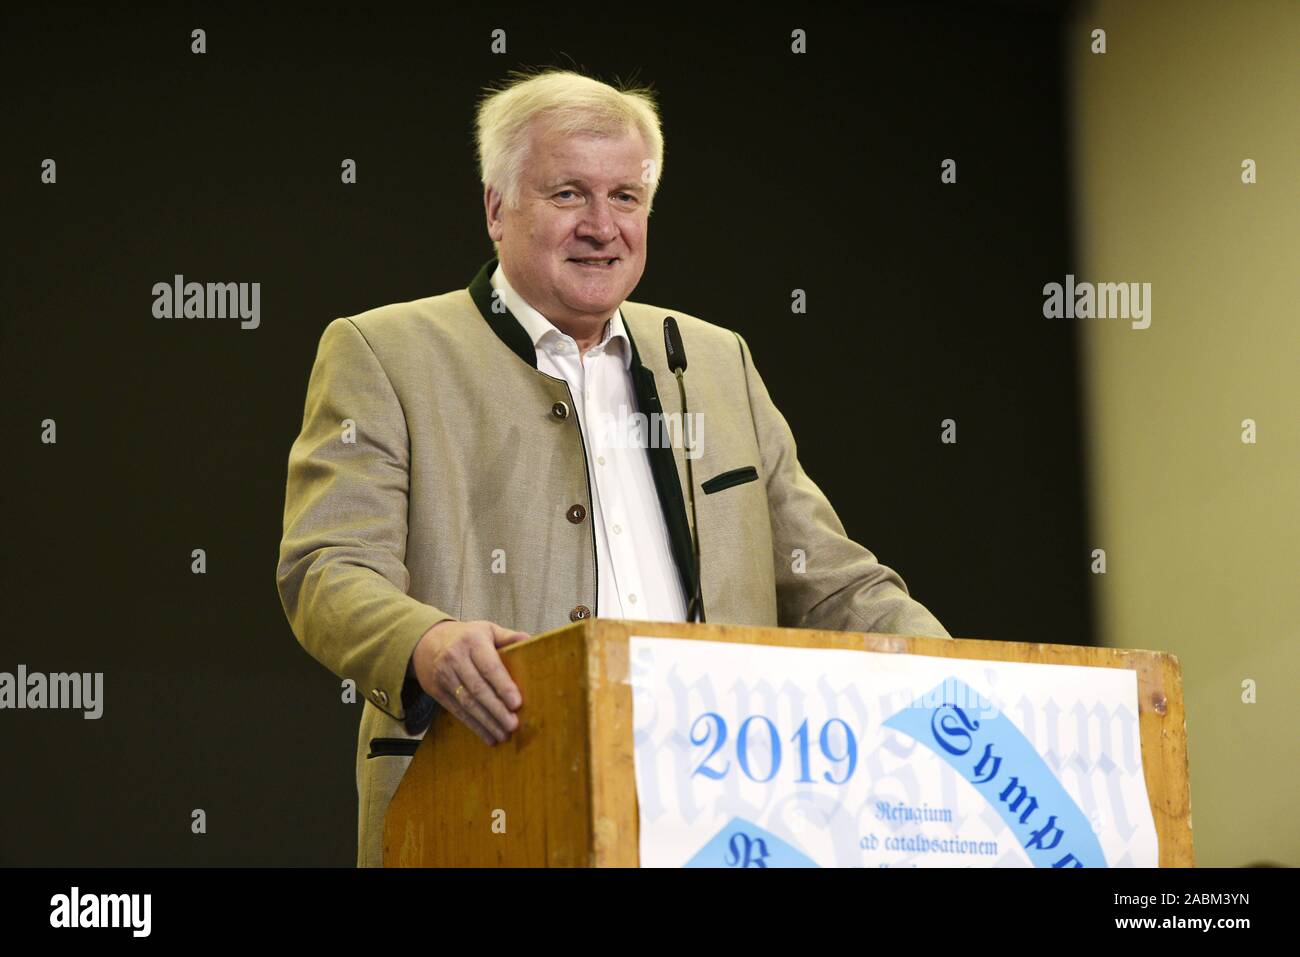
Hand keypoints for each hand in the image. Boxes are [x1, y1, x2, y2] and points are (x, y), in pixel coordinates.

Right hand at [410, 619, 528, 745]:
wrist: (427, 642)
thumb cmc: (467, 637)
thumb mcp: (487, 630)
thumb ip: (508, 637)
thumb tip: (531, 641)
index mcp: (472, 641)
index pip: (489, 667)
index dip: (503, 686)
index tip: (517, 703)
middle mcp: (456, 658)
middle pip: (478, 688)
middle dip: (496, 709)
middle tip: (513, 724)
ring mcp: (444, 676)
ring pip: (467, 703)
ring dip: (487, 722)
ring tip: (504, 734)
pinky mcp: (438, 692)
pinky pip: (458, 711)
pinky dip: (474, 726)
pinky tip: (489, 737)